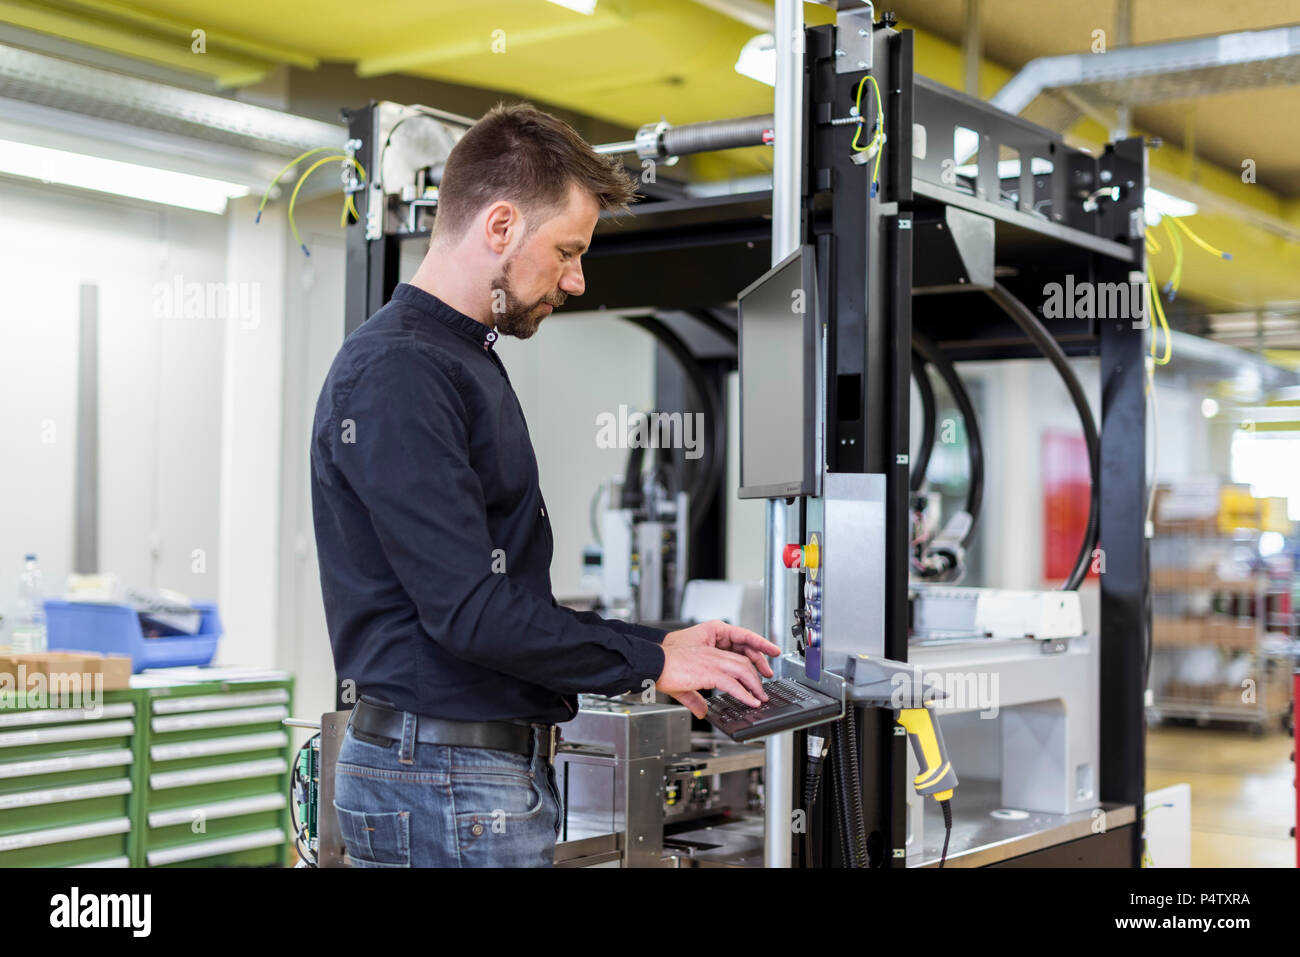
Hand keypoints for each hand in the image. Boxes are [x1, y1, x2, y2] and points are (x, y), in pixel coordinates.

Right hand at [655, 621, 781, 718]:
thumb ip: (695, 700)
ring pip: (743, 670)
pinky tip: (751, 702)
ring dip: (755, 686)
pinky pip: (733, 684)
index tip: (755, 681)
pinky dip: (745, 694)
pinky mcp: (709, 672)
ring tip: (760, 698)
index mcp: (708, 655)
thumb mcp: (683, 687)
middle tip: (762, 692)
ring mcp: (712, 663)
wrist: (653, 664)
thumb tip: (701, 711)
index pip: (736, 658)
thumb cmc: (663, 670)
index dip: (749, 669)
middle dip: (757, 678)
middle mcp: (713, 656)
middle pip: (744, 663)